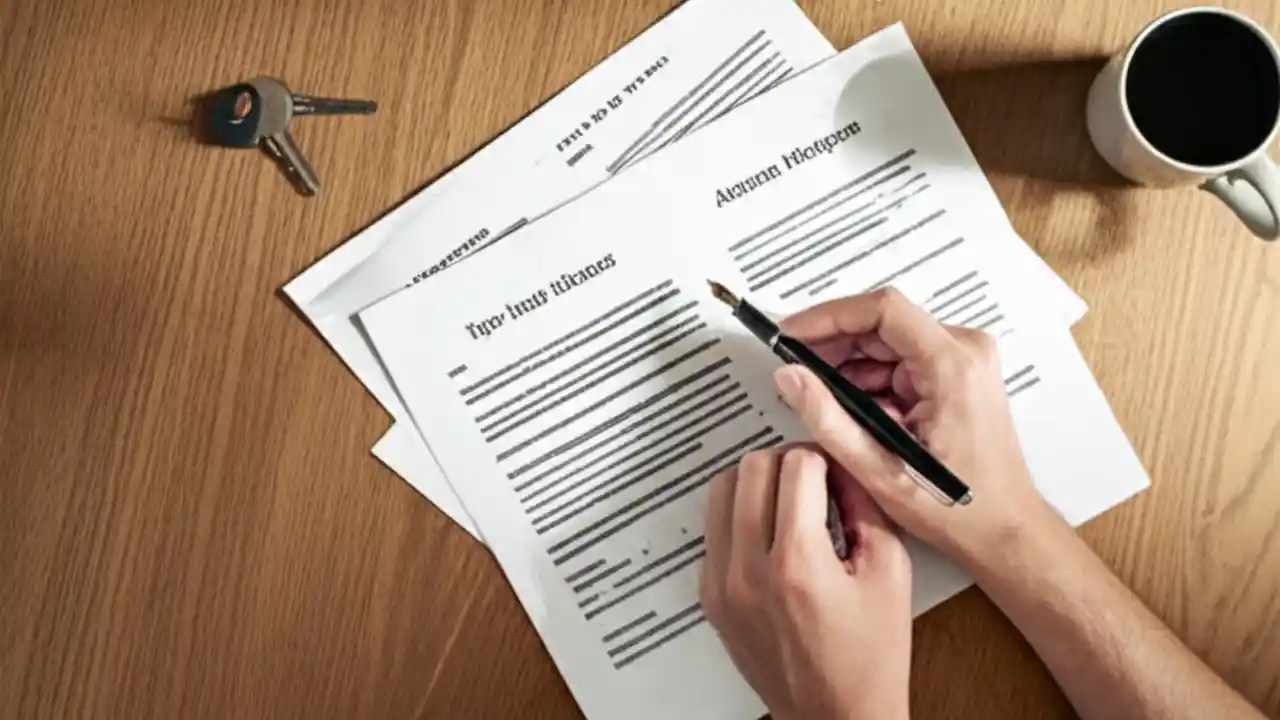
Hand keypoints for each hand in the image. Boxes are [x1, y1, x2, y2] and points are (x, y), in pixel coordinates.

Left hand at [700, 446, 911, 719]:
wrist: (834, 716)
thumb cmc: (870, 656)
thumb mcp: (892, 573)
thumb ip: (867, 507)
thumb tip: (844, 465)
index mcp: (798, 564)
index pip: (796, 466)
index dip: (823, 459)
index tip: (836, 472)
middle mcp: (748, 571)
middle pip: (751, 468)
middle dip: (787, 463)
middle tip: (812, 483)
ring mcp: (721, 584)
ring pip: (720, 490)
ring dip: (756, 485)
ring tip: (789, 506)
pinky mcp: (708, 596)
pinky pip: (713, 529)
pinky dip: (739, 518)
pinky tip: (771, 537)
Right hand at [773, 288, 1059, 569]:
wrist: (1005, 530)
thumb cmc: (957, 509)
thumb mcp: (879, 470)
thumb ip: (828, 420)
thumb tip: (790, 377)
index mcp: (952, 366)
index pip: (882, 309)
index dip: (828, 316)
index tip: (791, 334)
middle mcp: (965, 351)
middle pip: (882, 323)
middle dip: (832, 344)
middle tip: (793, 370)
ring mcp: (964, 360)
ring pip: (888, 342)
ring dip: (849, 367)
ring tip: (821, 402)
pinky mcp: (958, 374)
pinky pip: (902, 360)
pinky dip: (871, 380)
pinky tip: (855, 413)